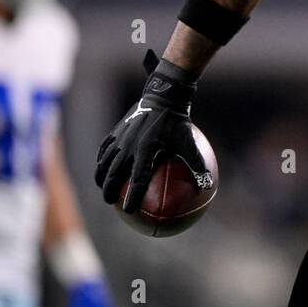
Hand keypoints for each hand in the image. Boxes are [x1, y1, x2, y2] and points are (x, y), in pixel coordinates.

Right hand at [95, 51, 206, 212]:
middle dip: (109, 189)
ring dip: (101, 176)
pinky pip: (105, 148)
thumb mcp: (189, 141)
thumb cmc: (178, 122)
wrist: (163, 96)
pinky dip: (101, 160)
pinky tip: (102, 168)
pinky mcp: (117, 130)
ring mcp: (121, 137)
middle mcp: (130, 144)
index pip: (137, 178)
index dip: (132, 195)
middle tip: (110, 202)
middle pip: (114, 172)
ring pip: (106, 161)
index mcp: (146, 149)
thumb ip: (196, 163)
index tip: (129, 210)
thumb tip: (206, 186)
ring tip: (102, 188)